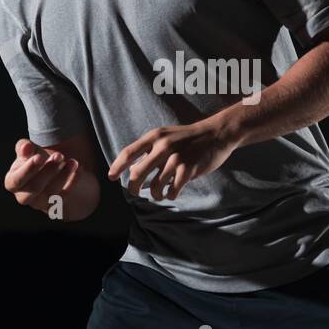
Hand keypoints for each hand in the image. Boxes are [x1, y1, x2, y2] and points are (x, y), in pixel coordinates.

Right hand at [4, 138, 79, 210]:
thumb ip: (24, 147)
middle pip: (35, 188)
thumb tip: (26, 147)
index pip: (17, 180)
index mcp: (12, 183)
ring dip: (64, 176)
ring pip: (52, 193)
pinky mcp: (55, 204)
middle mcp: (24, 196)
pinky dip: (73, 181)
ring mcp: (40, 203)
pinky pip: (65, 195)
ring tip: (73, 161)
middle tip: (59, 155)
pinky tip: (79, 169)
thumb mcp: (27, 151)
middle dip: (48, 171)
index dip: (28, 170)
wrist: (47, 171)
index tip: (39, 157)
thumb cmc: (32, 159)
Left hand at [107, 118, 238, 200]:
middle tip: (135, 192)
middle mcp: (163, 146)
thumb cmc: (188, 138)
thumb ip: (149, 151)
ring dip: (155, 194)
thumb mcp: (166, 137)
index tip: (111, 177)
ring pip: (156, 185)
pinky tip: (172, 193)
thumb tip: (131, 170)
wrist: (217, 133)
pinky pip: (172, 190)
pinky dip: (170, 195)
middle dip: (134, 187)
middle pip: (138, 173)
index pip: (128, 152)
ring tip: (159, 194)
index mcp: (155, 136)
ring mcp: (176, 158)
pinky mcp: (189, 169)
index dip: (117, 166)